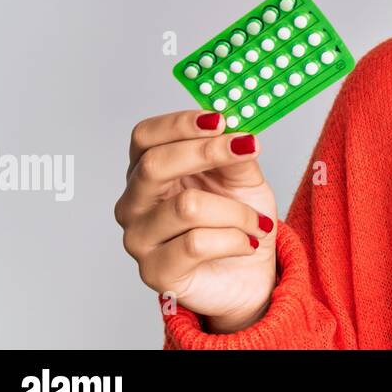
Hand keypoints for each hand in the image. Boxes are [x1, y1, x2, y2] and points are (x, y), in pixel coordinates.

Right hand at [114, 109, 277, 332]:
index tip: (220, 118)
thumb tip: (237, 132)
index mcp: (149, 170)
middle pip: (154, 165)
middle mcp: (134, 202)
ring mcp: (139, 239)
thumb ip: (236, 154)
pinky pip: (197, 244)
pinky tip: (248, 243)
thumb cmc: (238, 220)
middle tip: (248, 149)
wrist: (249, 273)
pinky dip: (236, 239)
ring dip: (237, 211)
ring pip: (187, 206)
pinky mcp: (155, 272)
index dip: (180, 124)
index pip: (145, 136)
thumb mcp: (244, 178)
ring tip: (257, 222)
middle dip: (207, 153)